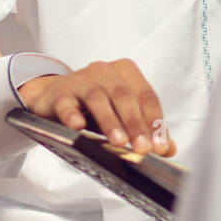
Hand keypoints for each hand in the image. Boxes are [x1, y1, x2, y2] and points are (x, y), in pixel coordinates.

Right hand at [17, 59, 175, 156]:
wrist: (52, 97)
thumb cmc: (93, 106)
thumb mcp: (120, 115)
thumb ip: (144, 129)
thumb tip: (168, 149)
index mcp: (126, 72)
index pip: (146, 96)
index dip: (155, 121)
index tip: (161, 146)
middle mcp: (105, 71)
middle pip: (125, 96)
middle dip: (136, 124)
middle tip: (142, 148)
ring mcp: (81, 79)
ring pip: (98, 98)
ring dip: (110, 121)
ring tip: (119, 142)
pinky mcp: (59, 92)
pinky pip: (66, 103)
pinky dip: (72, 115)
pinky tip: (78, 127)